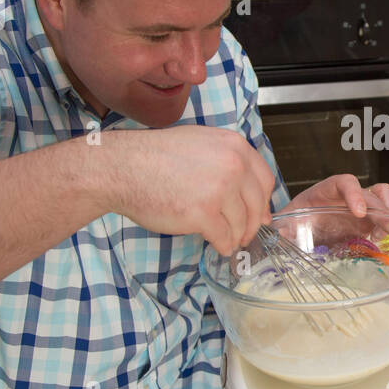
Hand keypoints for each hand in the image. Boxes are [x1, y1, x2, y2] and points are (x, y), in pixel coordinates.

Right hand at [104, 125, 275, 255]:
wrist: (123, 168)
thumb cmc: (154, 156)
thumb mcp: (200, 143)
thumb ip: (228, 161)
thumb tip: (248, 191)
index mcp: (234, 146)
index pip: (265, 179)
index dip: (264, 201)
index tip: (260, 213)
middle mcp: (232, 165)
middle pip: (257, 204)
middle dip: (252, 224)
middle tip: (246, 234)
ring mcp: (219, 190)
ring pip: (241, 224)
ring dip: (235, 236)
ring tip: (227, 240)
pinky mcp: (203, 214)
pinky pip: (224, 237)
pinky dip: (222, 245)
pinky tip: (217, 245)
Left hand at [285, 174, 388, 235]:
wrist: (299, 226)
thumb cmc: (295, 220)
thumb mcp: (287, 222)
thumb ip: (285, 227)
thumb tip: (281, 234)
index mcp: (326, 190)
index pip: (344, 182)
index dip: (354, 193)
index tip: (359, 212)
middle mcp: (346, 194)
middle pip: (369, 192)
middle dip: (380, 209)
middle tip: (386, 228)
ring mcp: (359, 205)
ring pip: (383, 196)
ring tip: (387, 233)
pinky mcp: (367, 220)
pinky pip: (385, 214)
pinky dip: (388, 225)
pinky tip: (381, 238)